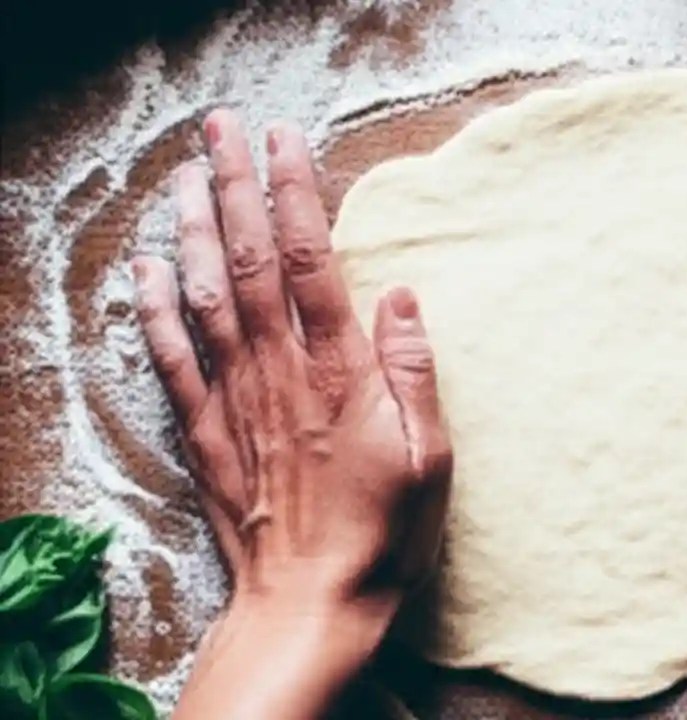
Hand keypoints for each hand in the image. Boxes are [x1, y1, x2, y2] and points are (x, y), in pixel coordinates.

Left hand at [133, 110, 450, 717]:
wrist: (310, 602)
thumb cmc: (381, 531)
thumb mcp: (429, 456)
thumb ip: (414, 371)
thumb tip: (402, 293)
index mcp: (340, 373)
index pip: (312, 262)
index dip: (295, 195)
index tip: (284, 140)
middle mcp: (280, 373)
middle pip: (251, 262)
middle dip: (235, 187)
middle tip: (222, 129)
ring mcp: (238, 399)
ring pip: (208, 297)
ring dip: (194, 230)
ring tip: (185, 175)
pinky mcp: (208, 431)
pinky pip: (172, 360)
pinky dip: (154, 311)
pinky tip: (147, 270)